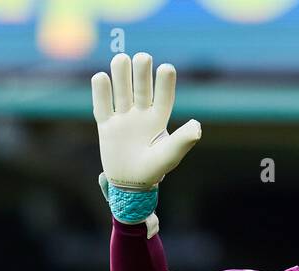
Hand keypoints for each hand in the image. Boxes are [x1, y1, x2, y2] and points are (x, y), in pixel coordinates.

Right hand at [91, 51, 201, 192]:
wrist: (129, 185)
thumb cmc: (152, 171)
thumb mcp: (169, 156)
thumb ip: (182, 141)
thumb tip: (197, 126)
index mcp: (159, 120)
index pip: (164, 97)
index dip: (165, 83)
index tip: (167, 68)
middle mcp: (141, 114)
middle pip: (141, 88)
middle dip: (141, 73)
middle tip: (142, 58)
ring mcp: (123, 118)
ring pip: (122, 91)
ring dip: (121, 75)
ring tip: (121, 59)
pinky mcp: (106, 125)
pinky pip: (102, 105)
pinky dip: (100, 92)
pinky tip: (101, 77)